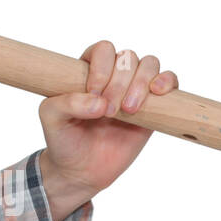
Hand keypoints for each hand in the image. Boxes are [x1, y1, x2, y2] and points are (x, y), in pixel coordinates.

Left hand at [37, 40, 180, 219]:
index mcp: (86, 70)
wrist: (82, 170)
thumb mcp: (51, 119)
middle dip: (119, 83)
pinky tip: (157, 92)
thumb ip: (66, 104)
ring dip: (141, 83)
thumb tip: (99, 101)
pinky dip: (167, 81)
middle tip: (109, 112)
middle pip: (127, 57)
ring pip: (149, 64)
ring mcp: (134, 89)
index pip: (102, 50)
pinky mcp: (154, 107)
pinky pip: (169, 82)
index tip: (94, 94)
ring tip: (129, 109)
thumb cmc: (64, 139)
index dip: (102, 68)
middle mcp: (112, 75)